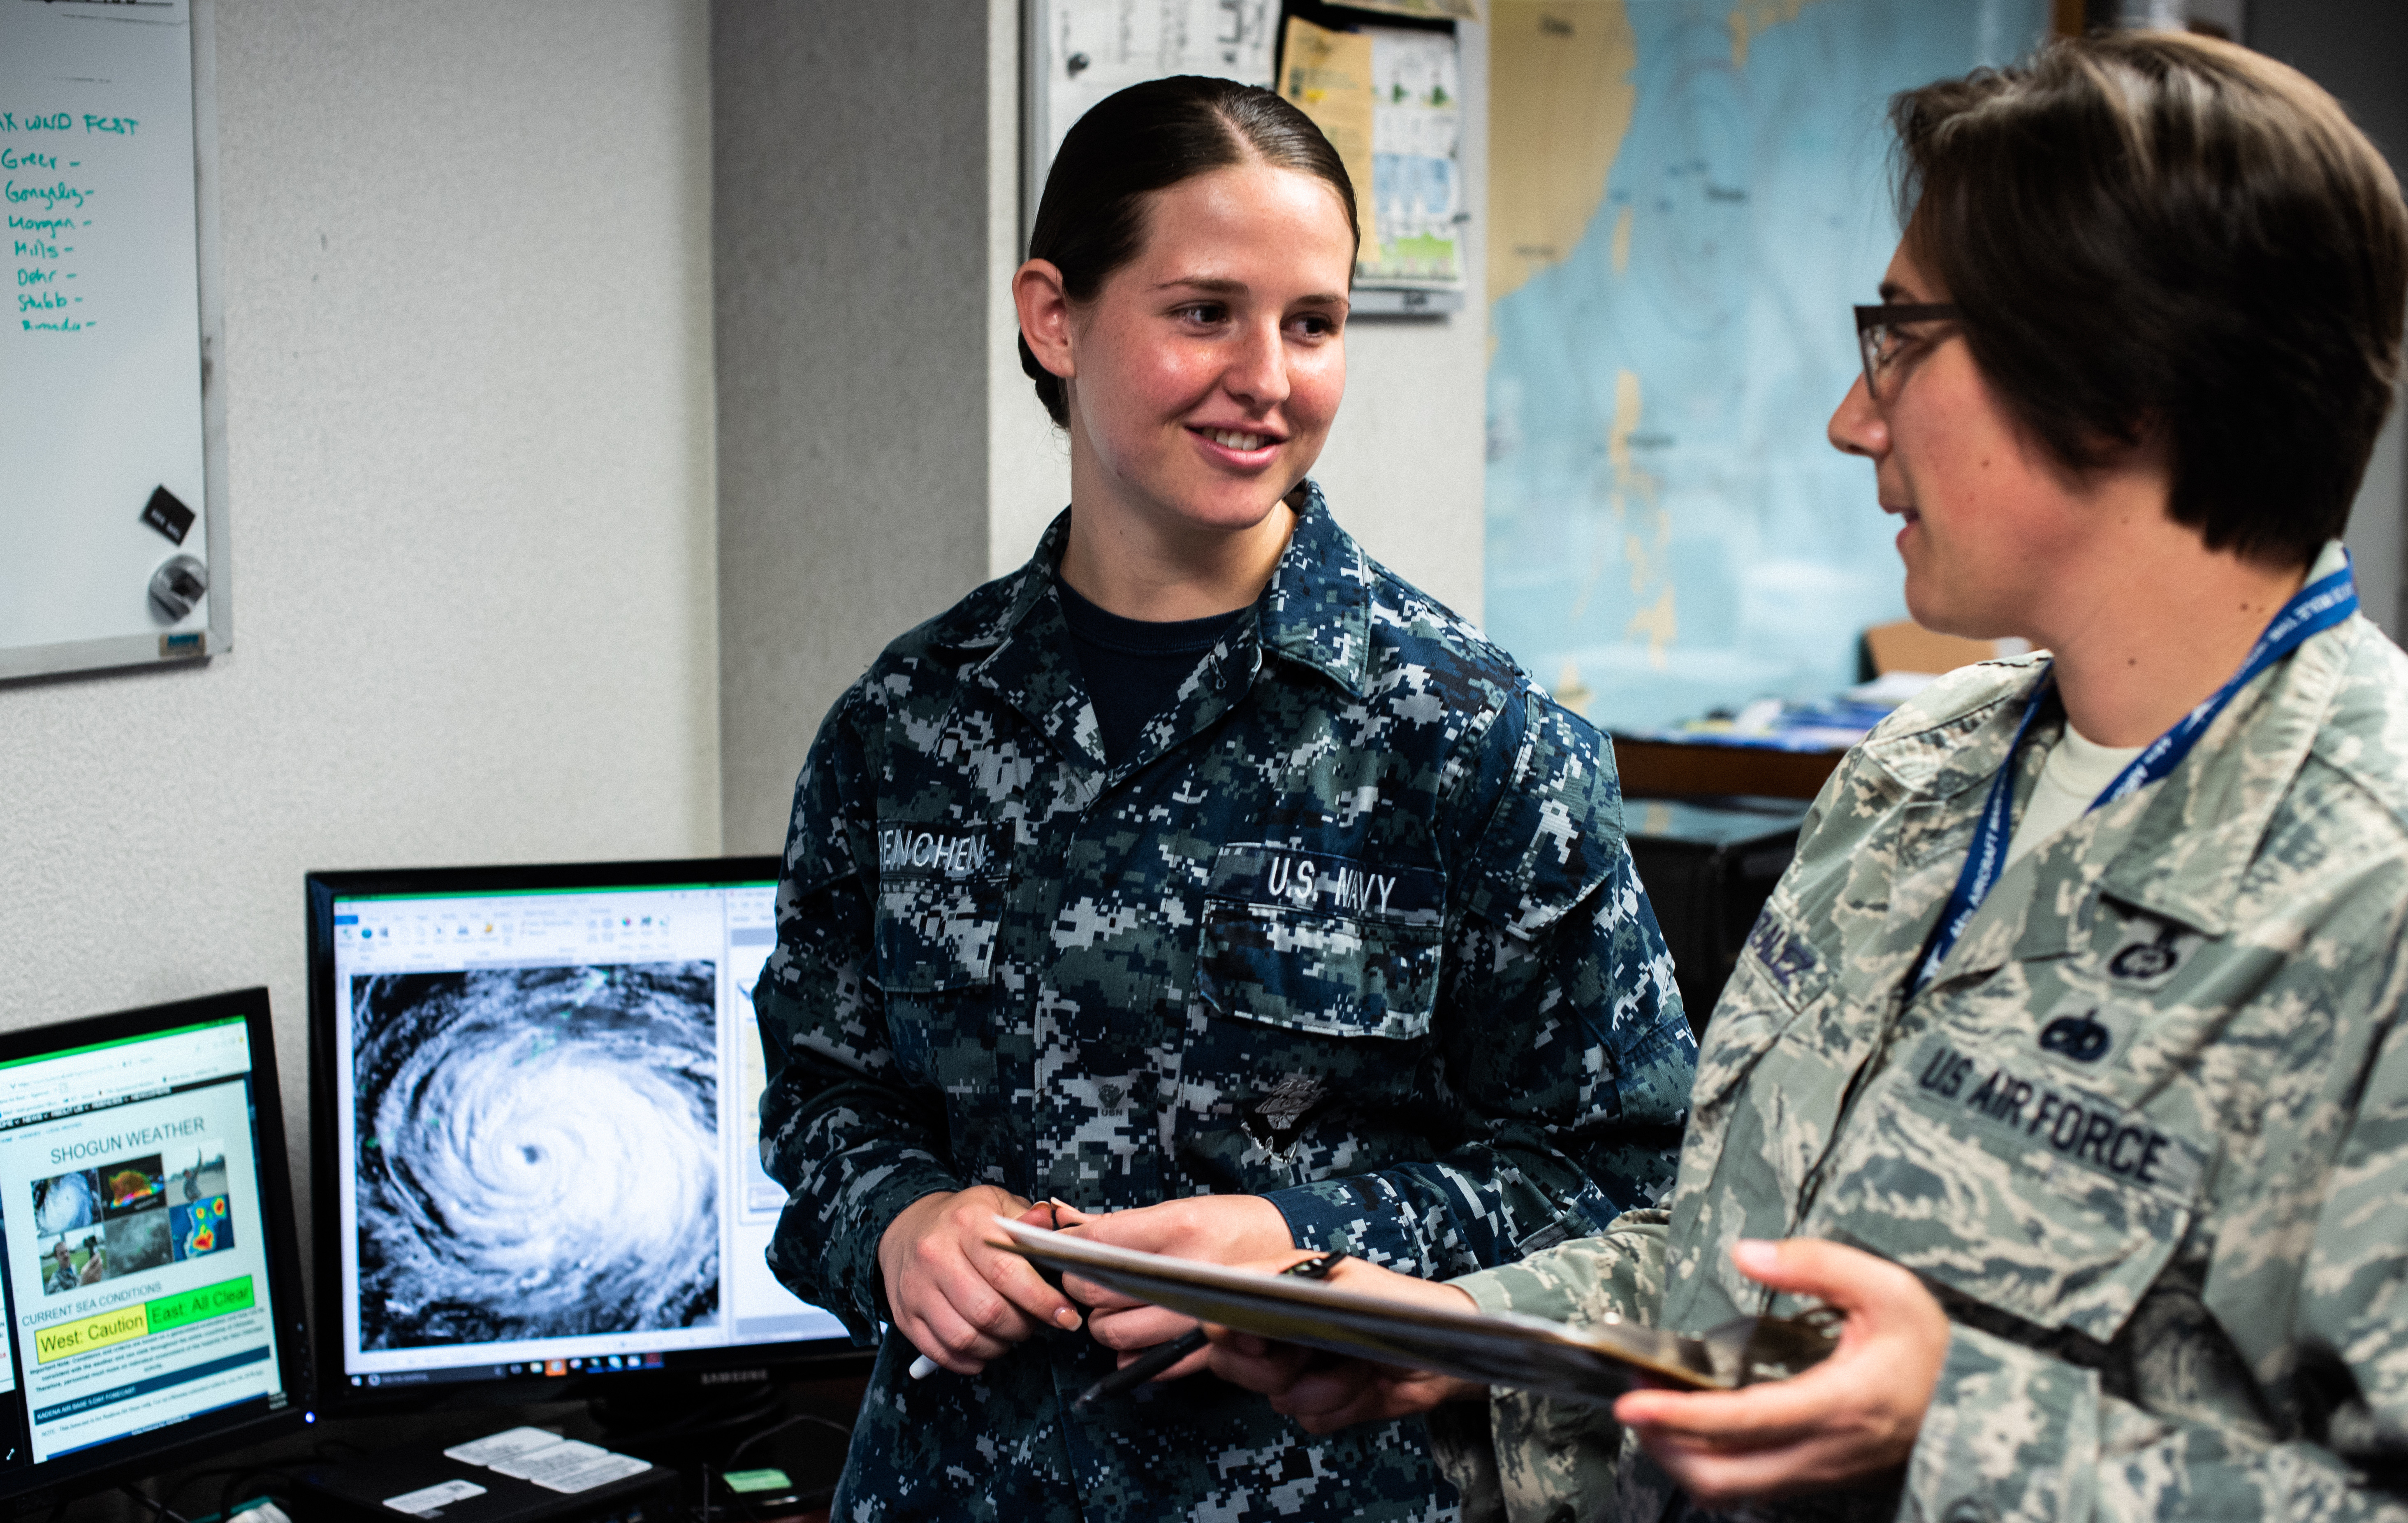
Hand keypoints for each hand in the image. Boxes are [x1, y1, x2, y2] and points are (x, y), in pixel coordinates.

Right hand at [876, 1186, 1084, 1374]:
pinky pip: (939, 1351)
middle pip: (988, 1311)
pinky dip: (968, 1360)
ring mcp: (917, 1287)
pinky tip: (983, 1349)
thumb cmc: (964, 1219)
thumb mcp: (998, 1205)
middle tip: (1034, 1323)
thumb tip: (1057, 1235)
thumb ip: (1030, 1223)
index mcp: (967, 1223)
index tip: (1067, 1317)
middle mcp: (936, 1254)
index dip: (1042, 1301)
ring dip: (997, 1347)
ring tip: (1009, 1334)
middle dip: (1023, 1327)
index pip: (1007, 1272)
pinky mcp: (904, 1315)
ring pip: (965, 1337)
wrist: (908, 1225)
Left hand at [1054, 1195, 1292, 1379]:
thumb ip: (1120, 1226)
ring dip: (1105, 1324)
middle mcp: (1188, 1271)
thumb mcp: (1177, 1209)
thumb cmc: (1229, 1224)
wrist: (1284, 1246)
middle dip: (1084, 1288)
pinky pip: (1149, 1364)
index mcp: (1179, 1228)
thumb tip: (1065, 1229)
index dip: (1074, 1251)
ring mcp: (1198, 1313)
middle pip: (1098, 1293)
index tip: (1071, 1252)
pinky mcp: (1207, 1347)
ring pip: (1116, 1333)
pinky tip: (1141, 1334)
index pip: (1099, 1246)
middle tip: (1094, 1281)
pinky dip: (1134, 1356)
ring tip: (1118, 1308)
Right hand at [1205, 1252, 1486, 1428]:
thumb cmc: (1401, 1307)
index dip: (1231, 1333)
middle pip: (1234, 1363)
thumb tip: (1236, 1302)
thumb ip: (1288, 1293)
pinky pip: (1308, 1418)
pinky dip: (1339, 1407)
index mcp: (1282, 1288)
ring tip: (1357, 1365)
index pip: (1223, 1311)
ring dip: (1323, 1387)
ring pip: (1276, 1396)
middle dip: (1278, 1368)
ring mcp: (1299, 1368)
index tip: (1259, 1343)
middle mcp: (1282, 1328)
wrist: (1444, 1355)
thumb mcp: (1345, 1288)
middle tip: (1312, 1355)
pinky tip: (1364, 1386)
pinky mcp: (1319, 1402)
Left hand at [1613, 1238, 1950, 1504]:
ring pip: (1734, 1489)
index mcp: (1838, 1404)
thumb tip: (1747, 1252)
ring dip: (1684, 1458)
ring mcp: (1821, 1471)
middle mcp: (1825, 1450)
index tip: (1633, 1400)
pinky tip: (1697, 1426)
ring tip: (1657, 1412)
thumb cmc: (1930, 1345)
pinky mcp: (1819, 1475)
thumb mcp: (1885, 1287)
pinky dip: (1713, 1461)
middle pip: (1723, 1476)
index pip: (1742, 1421)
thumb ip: (1815, 1264)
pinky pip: (1753, 1485)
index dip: (1680, 1415)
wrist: (1977, 1397)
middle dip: (1666, 1446)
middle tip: (1634, 1401)